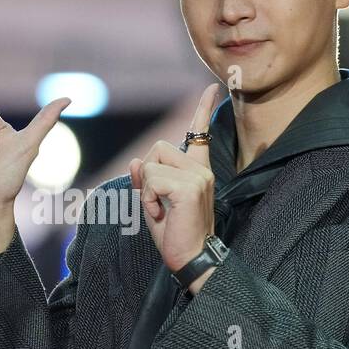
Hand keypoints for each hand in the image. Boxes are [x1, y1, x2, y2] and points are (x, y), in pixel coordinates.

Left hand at [128, 83, 221, 273]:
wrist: (192, 259)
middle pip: (158, 147)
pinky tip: (159, 213)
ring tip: (160, 210)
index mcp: (197, 171)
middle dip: (147, 173)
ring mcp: (198, 177)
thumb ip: (145, 181)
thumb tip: (135, 161)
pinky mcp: (189, 187)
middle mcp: (201, 170)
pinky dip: (148, 197)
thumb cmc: (174, 235)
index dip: (203, 109)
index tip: (212, 88)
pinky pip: (152, 179)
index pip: (199, 134)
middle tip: (157, 203)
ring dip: (146, 189)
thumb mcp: (153, 204)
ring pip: (152, 164)